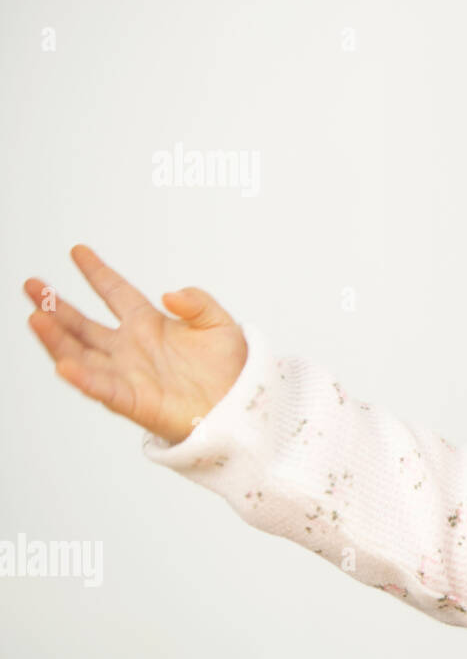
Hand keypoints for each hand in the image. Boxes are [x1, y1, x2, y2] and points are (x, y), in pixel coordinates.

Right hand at [23, 244, 248, 445]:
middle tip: (33, 285)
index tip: (78, 251)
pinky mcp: (134, 402)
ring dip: (58, 339)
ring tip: (36, 318)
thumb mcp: (219, 323)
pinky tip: (64, 364)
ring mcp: (128, 375)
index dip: (98, 273)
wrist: (242, 407)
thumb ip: (197, 303)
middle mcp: (131, 348)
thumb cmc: (230, 368)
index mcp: (150, 325)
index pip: (116, 293)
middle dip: (57, 306)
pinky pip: (103, 389)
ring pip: (82, 354)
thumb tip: (170, 295)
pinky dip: (84, 378)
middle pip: (84, 324)